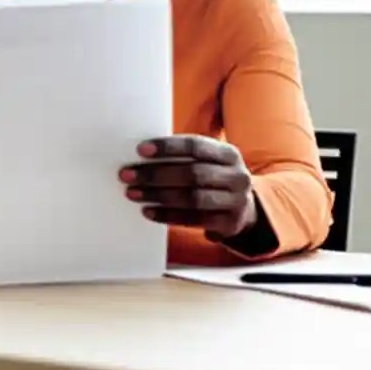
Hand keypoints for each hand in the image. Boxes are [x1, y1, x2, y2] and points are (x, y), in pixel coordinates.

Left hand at [119, 135, 256, 239]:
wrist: (243, 210)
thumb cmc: (213, 179)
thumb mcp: (208, 163)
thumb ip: (183, 157)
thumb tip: (141, 156)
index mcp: (229, 154)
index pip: (196, 146)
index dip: (168, 147)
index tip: (141, 150)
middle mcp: (237, 176)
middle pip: (192, 173)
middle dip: (156, 174)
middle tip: (127, 175)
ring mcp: (236, 201)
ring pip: (192, 198)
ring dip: (158, 195)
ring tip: (133, 193)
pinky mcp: (229, 224)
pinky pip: (194, 219)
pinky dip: (168, 216)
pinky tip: (148, 211)